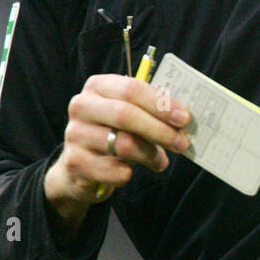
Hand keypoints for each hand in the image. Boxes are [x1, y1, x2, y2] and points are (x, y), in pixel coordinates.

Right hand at [44, 74, 189, 234]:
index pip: (131, 89)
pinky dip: (129, 173)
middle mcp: (82, 106)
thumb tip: (184, 118)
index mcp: (98, 86)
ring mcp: (75, 134)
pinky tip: (130, 171)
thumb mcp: (131, 115)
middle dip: (160, 130)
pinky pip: (114, 170)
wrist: (81, 165)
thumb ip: (152, 111)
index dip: (160, 104)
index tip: (184, 118)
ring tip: (160, 160)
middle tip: (182, 143)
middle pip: (125, 114)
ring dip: (150, 155)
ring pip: (123, 144)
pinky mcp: (75, 162)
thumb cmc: (115, 133)